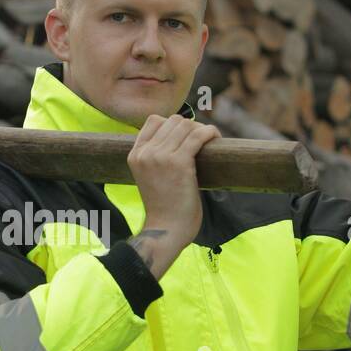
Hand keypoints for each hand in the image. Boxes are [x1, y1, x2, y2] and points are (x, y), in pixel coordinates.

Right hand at [126, 114, 220, 277]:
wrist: (166, 229)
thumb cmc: (164, 208)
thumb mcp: (149, 177)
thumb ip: (156, 159)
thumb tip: (180, 139)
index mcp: (135, 155)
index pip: (154, 121)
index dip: (173, 125)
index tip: (186, 137)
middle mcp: (145, 153)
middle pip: (173, 121)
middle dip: (190, 127)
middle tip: (202, 142)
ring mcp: (160, 156)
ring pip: (186, 125)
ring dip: (202, 130)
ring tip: (210, 141)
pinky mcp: (179, 163)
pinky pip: (198, 136)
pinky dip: (210, 133)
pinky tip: (216, 138)